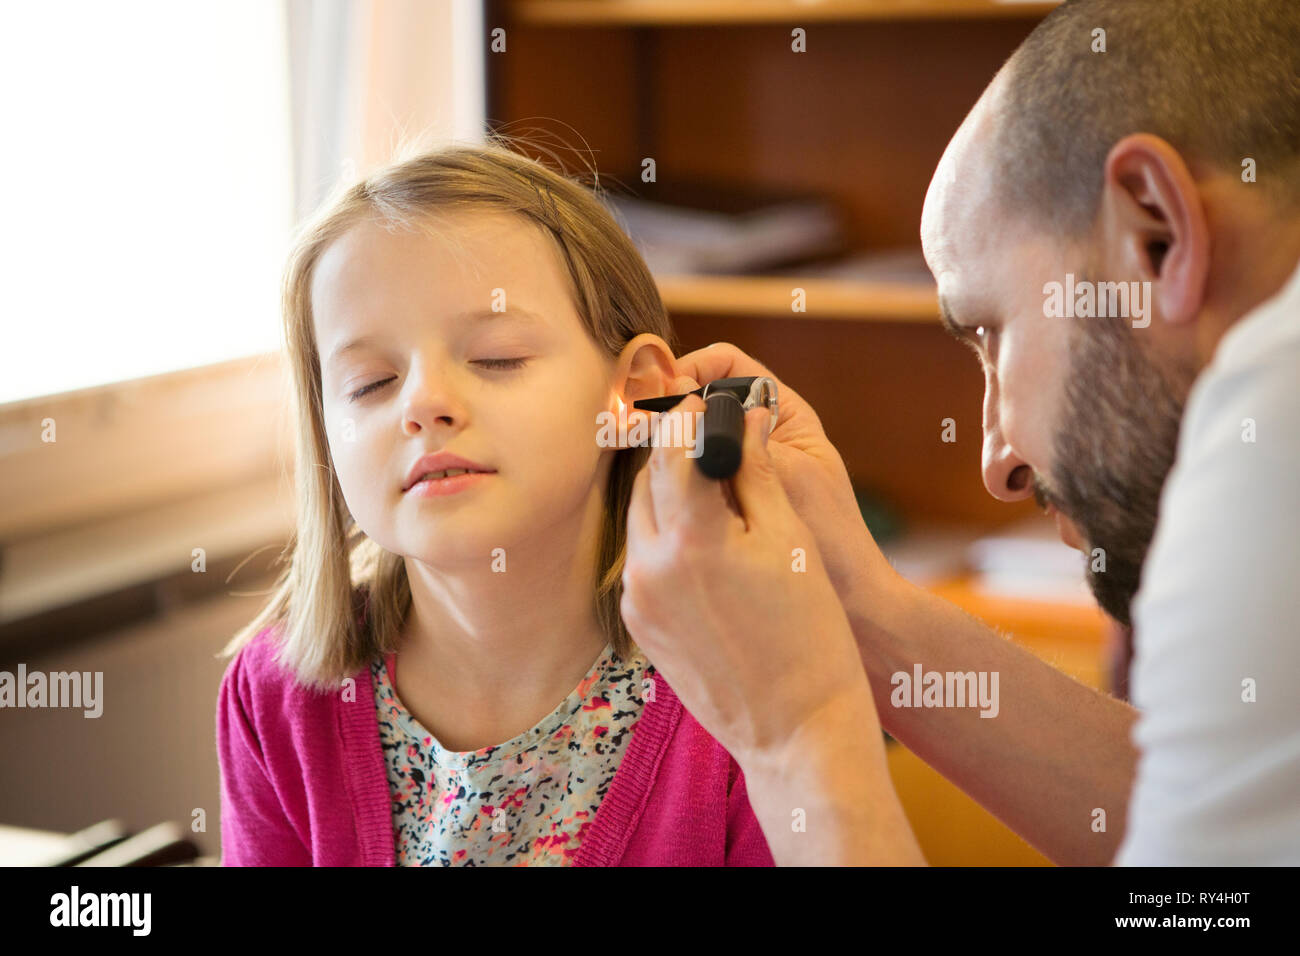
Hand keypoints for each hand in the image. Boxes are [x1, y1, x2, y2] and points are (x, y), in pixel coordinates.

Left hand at [620, 395, 880, 759]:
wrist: (795, 726)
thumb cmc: (809, 634)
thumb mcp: (790, 541)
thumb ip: (755, 472)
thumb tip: (742, 418)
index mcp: (691, 540)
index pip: (673, 446)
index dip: (689, 416)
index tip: (704, 401)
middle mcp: (650, 567)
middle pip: (648, 479)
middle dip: (676, 453)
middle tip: (709, 439)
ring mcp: (637, 599)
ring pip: (640, 517)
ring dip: (668, 495)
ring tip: (712, 493)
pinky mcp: (637, 624)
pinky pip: (642, 559)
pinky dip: (665, 537)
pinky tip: (703, 543)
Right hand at [667, 343, 898, 608]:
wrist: (851, 603)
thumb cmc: (835, 539)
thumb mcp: (786, 479)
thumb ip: (740, 443)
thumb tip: (684, 403)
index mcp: (784, 414)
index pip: (727, 364)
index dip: (691, 369)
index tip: (662, 391)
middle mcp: (761, 435)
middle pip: (703, 400)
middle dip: (671, 408)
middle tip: (639, 425)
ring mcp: (741, 471)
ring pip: (691, 441)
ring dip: (669, 447)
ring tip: (648, 462)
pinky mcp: (726, 505)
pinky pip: (690, 479)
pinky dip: (673, 481)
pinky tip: (658, 495)